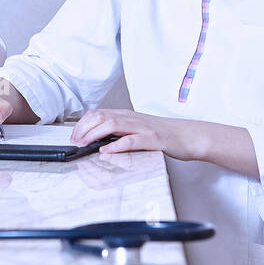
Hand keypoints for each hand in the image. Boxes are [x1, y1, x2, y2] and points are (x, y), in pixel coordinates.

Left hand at [70, 109, 195, 156]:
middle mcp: (132, 118)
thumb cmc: (163, 135)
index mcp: (127, 115)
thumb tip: (97, 140)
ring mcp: (142, 128)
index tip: (74, 136)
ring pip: (112, 125)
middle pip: (101, 117)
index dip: (82, 124)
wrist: (189, 136)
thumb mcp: (137, 129)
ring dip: (94, 135)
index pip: (98, 113)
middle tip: (75, 142)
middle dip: (84, 129)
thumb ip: (120, 131)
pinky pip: (132, 141)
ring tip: (85, 145)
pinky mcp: (153, 140)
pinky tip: (107, 151)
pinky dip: (116, 145)